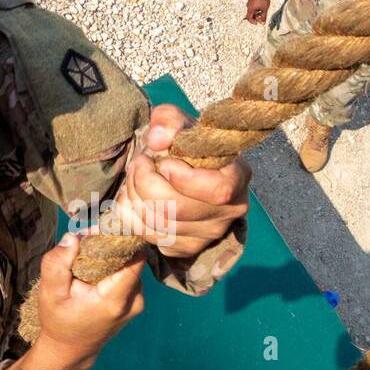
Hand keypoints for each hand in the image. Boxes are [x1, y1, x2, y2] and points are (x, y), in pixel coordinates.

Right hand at [33, 232, 144, 365]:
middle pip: (133, 259)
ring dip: (113, 257)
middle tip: (89, 243)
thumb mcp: (50, 292)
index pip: (135, 258)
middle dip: (113, 246)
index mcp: (115, 299)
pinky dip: (115, 268)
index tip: (100, 232)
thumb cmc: (59, 320)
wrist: (70, 349)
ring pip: (132, 265)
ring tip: (90, 259)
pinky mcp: (136, 301)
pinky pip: (130, 274)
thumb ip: (58, 262)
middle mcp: (134, 301)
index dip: (120, 239)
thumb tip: (75, 236)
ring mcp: (138, 302)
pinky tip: (97, 273)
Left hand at [110, 104, 250, 257]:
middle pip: (178, 209)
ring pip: (159, 224)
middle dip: (145, 183)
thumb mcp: (179, 122)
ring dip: (134, 197)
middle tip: (138, 163)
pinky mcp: (186, 247)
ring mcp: (209, 234)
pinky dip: (132, 216)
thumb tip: (156, 140)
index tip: (165, 163)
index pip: (217, 191)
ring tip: (134, 176)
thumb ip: (168, 121)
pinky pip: (150, 237)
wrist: (182, 168)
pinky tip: (134, 196)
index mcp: (238, 177)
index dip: (184, 179)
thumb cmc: (185, 144)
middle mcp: (229, 211)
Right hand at [245, 0, 269, 23]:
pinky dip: (256, 8)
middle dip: (256, 17)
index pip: (249, 18)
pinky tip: (261, 6)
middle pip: (251, 14)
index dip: (253, 21)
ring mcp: (250, 1)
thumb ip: (263, 17)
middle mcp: (248, 5)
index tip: (257, 23)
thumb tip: (263, 23)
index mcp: (250, 9)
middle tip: (261, 17)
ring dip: (256, 12)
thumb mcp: (264, 9)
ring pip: (252, 9)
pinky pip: (253, 5)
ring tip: (262, 10)